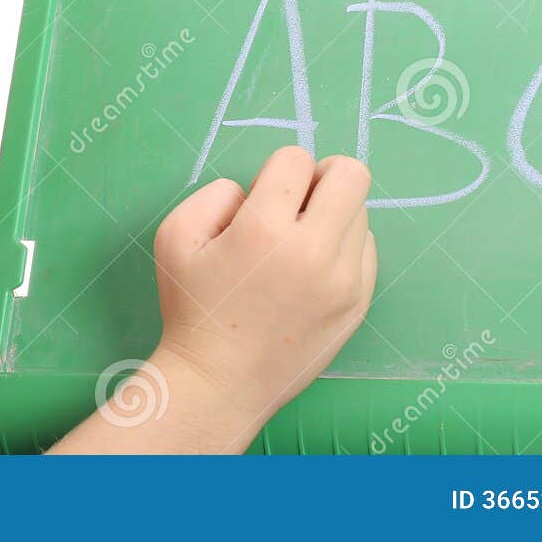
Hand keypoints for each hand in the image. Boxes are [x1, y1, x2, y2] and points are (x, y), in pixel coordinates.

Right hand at [150, 146, 376, 423]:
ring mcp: (344, 280)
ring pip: (361, 212)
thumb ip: (215, 194)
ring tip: (299, 245)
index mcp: (264, 229)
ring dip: (332, 215)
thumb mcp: (175, 235)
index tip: (262, 199)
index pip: (297, 158)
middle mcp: (313, 250)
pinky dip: (343, 248)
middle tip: (298, 203)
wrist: (220, 382)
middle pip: (352, 174)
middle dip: (322, 177)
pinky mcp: (358, 303)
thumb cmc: (193, 308)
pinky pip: (367, 250)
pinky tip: (312, 271)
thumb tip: (257, 191)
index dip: (276, 171)